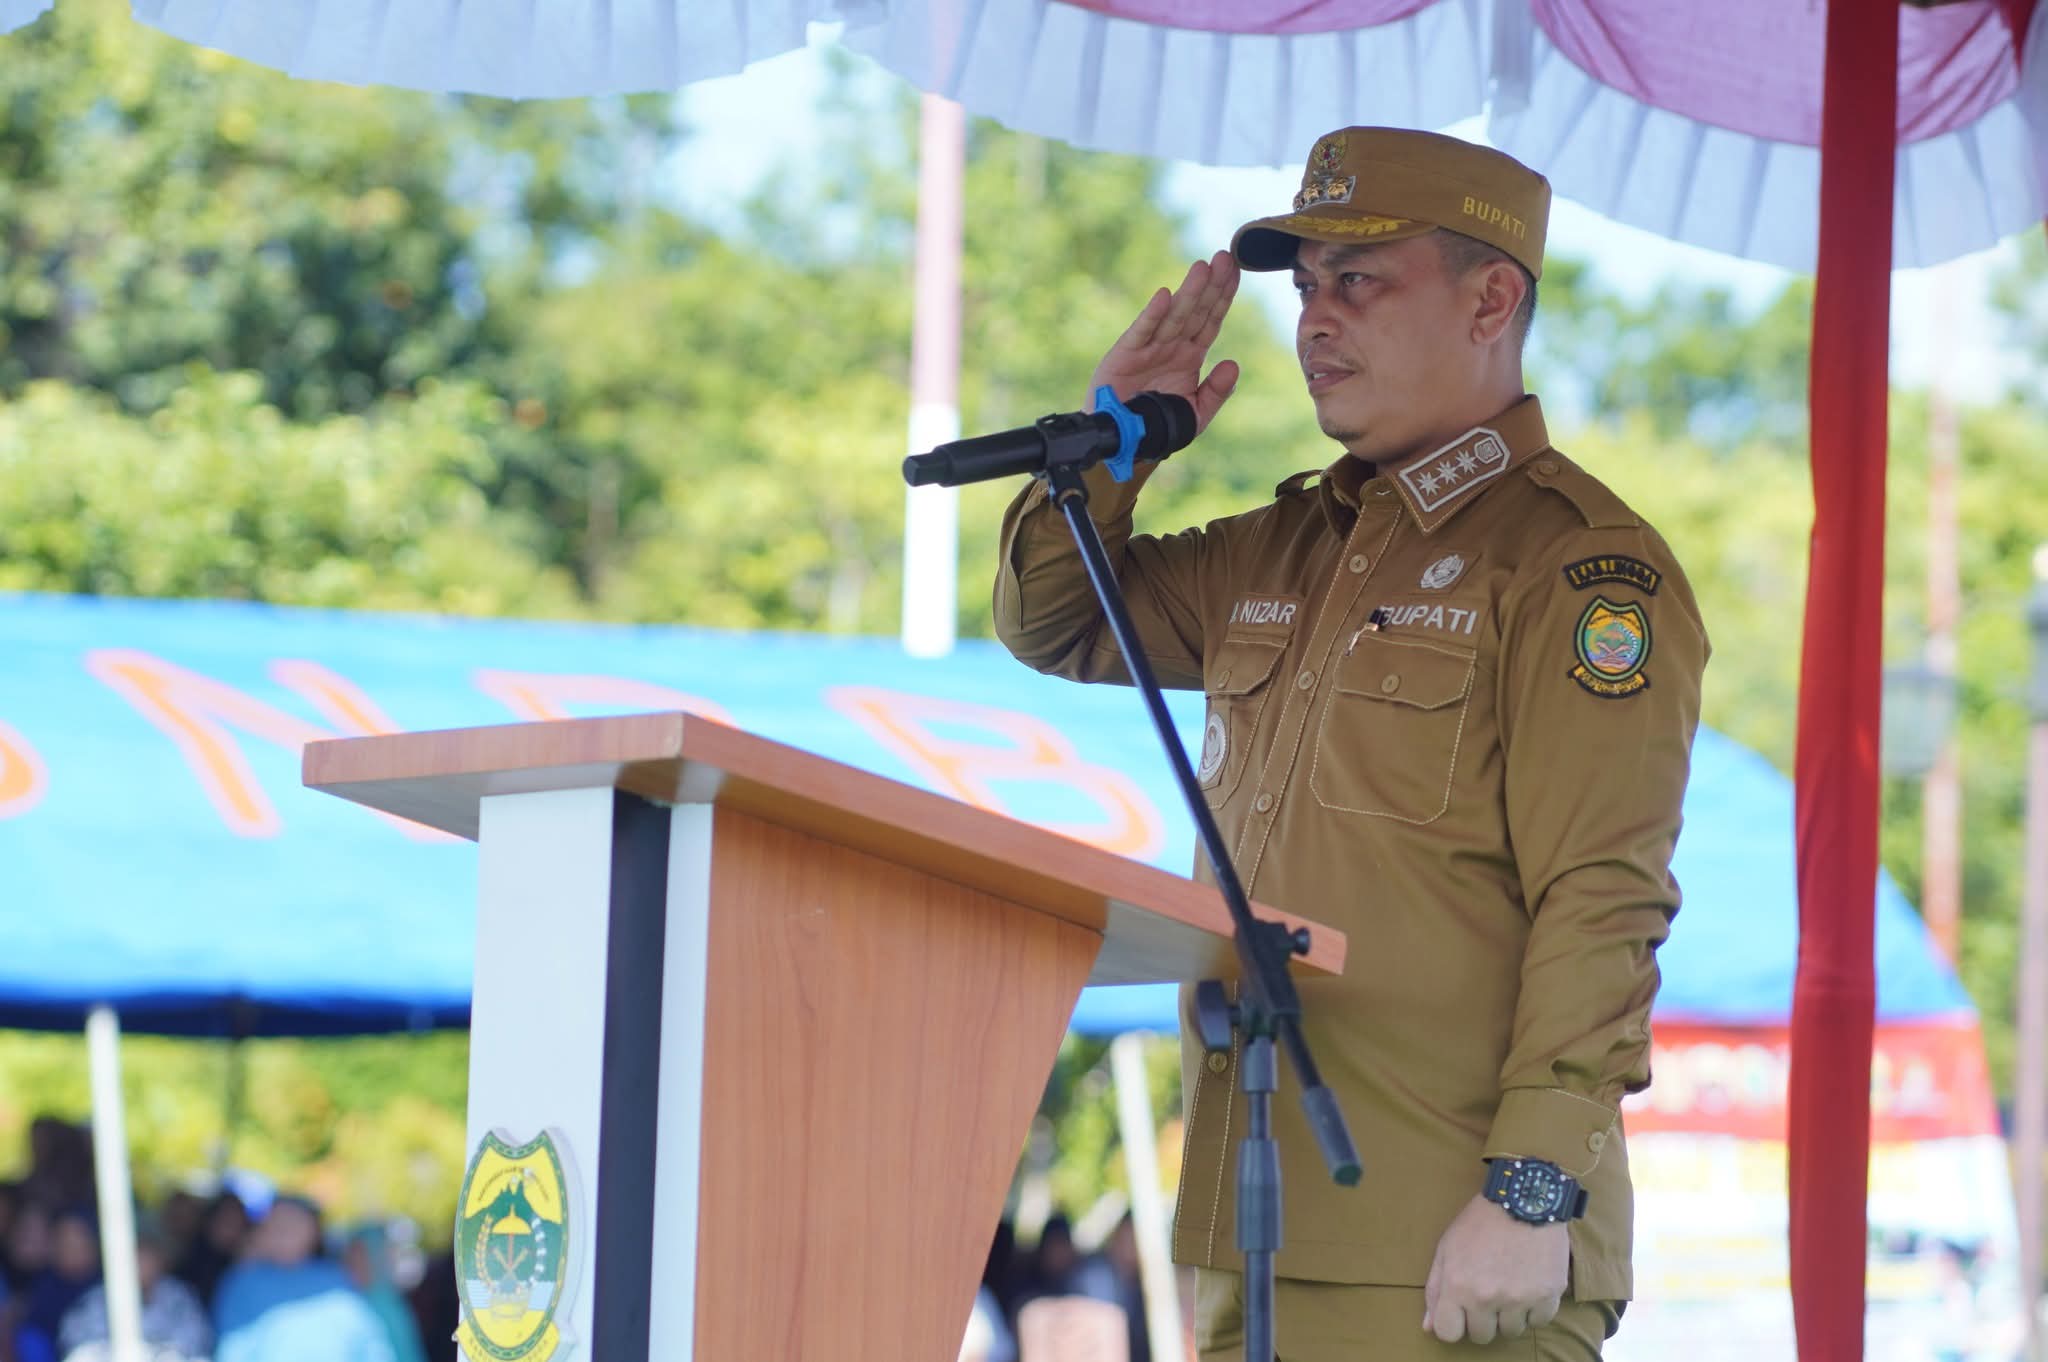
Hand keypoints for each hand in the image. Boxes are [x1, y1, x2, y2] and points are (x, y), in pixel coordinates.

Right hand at [1089, 250, 1240, 435]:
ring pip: (1174, 316)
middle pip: (1196, 310)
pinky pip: (1143, 332)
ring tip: (1202, 268)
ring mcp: (1150, 348)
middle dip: (1211, 284)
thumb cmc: (1159, 426)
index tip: (1237, 269)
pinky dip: (1153, 315)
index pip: (1212, 319)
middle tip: (1225, 257)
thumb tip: (1233, 364)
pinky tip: (1165, 297)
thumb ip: (1217, 392)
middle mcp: (1172, 346)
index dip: (1224, 295)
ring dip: (1189, 292)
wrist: (1124, 443)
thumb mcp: (1196, 414)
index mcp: (1191, 355)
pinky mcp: (1126, 355)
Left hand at [1422, 1193, 1568, 1344]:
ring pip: (1511, 1331)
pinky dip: (1534, 1309)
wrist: (1524, 1198)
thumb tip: (1429, 1326)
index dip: (1452, 1324)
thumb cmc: (1480, 1222)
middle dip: (1481, 1319)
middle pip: (1482, 1336)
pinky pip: (1539, 1322)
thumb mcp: (1447, 1248)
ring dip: (1509, 1315)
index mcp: (1458, 1286)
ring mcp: (1520, 1299)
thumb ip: (1436, 1289)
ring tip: (1509, 1287)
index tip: (1460, 1312)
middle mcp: (1487, 1298)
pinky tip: (1529, 1286)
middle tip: (1487, 1293)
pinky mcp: (1549, 1294)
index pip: (1448, 1333)